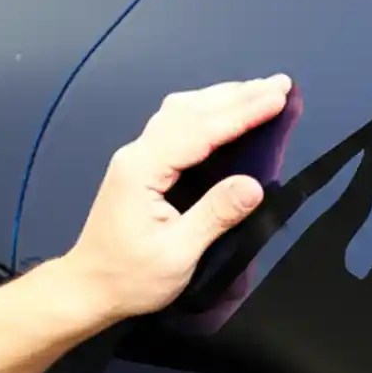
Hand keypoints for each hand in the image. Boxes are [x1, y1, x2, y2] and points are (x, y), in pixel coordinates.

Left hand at [62, 74, 291, 320]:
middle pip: (191, 110)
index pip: (200, 130)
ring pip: (183, 112)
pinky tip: (228, 111)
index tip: (277, 98)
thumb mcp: (177, 254)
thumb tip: (255, 185)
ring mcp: (139, 157)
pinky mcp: (144, 166)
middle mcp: (138, 153)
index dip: (242, 112)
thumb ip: (215, 216)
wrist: (89, 289)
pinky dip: (209, 112)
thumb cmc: (131, 277)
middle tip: (281, 83)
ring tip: (262, 91)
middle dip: (239, 95)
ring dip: (223, 98)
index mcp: (143, 170)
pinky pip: (179, 125)